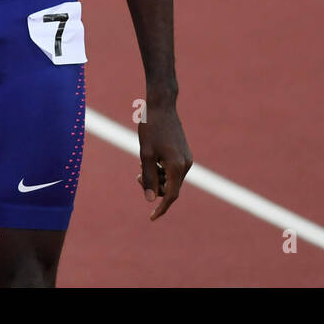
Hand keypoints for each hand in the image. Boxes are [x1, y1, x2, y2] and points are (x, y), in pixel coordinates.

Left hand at [136, 103, 191, 219]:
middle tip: (137, 177)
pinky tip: (151, 160)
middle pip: (170, 188)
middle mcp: (185, 165)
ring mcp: (186, 159)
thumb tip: (150, 199)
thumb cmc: (151, 128)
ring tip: (141, 166)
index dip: (161, 208)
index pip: (170, 196)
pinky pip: (174, 170)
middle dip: (154, 187)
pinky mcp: (184, 153)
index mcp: (176, 167)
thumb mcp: (145, 154)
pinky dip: (162, 170)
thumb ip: (148, 178)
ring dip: (157, 178)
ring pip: (172, 179)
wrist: (162, 106)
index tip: (151, 218)